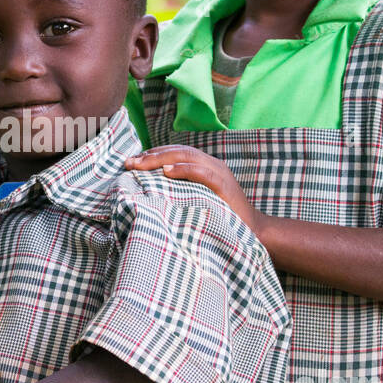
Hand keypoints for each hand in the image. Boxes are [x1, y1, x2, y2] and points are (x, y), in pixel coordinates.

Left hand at [124, 145, 261, 233]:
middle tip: (129, 163)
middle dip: (151, 155)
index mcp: (205, 166)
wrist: (253, 232)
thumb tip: (154, 191)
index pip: (175, 152)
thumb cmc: (223, 219)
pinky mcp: (224, 186)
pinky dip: (184, 169)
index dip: (153, 154)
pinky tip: (166, 171)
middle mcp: (212, 164)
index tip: (132, 162)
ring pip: (187, 156)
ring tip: (141, 164)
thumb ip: (182, 191)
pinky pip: (202, 172)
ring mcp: (219, 173)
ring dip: (161, 159)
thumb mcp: (199, 200)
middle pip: (178, 151)